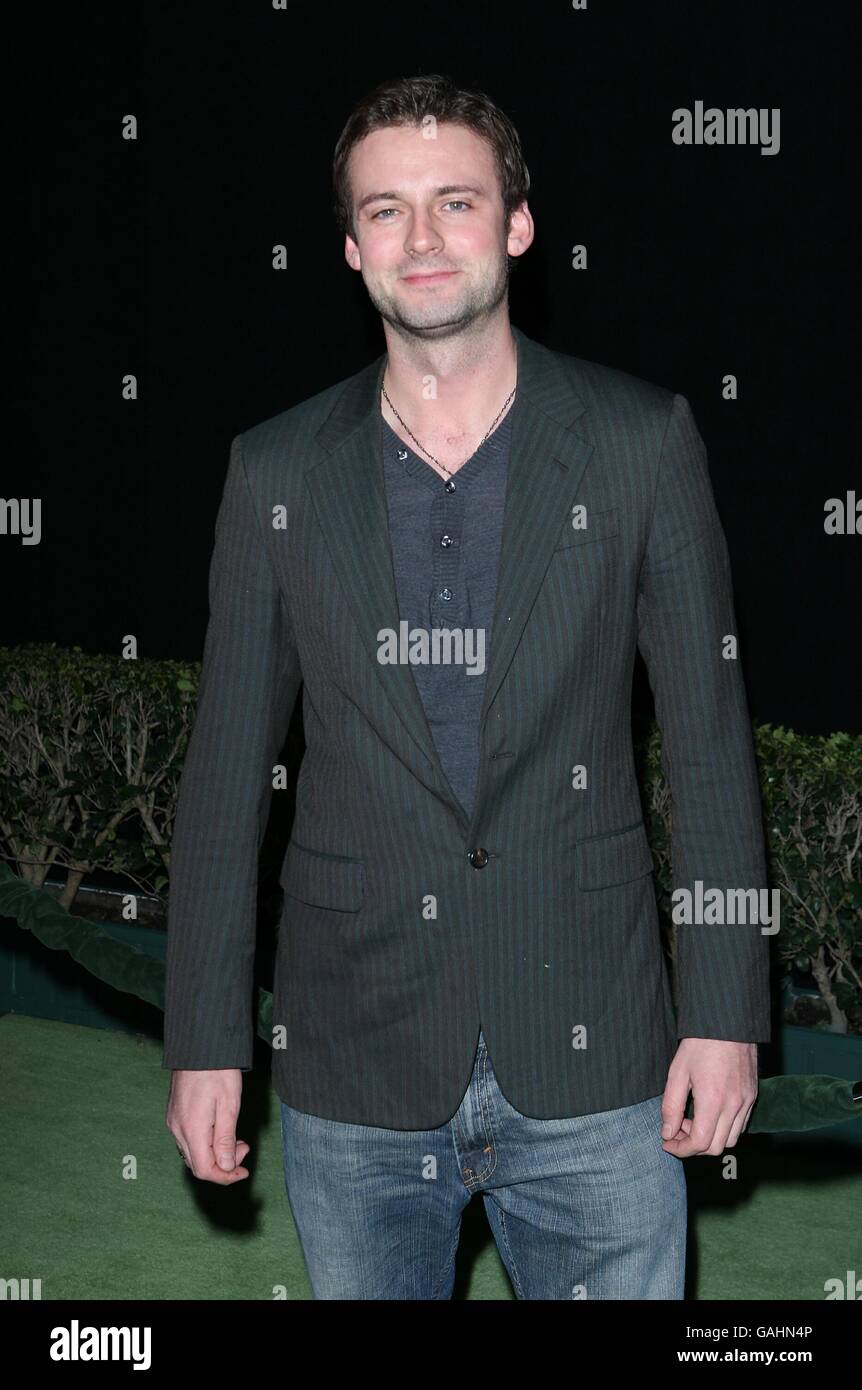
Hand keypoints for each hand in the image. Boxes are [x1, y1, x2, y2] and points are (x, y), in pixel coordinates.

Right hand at [166, 1069, 249, 1183]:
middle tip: (244, 1148)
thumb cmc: (218, 1071)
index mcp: (192, 1130)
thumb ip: (226, 1139)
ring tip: (236, 1139)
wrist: (198, 1046)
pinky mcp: (174, 1114)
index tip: (244, 1171)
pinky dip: (205, 1144)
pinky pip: (188, 1141)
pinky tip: (220, 1131)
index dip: (225, 1177)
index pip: (204, 1170)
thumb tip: (226, 1167)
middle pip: (197, 1165)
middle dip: (223, 1165)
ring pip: (193, 1154)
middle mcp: (177, 1130)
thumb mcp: (229, 1104)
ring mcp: (173, 1122)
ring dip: (215, 1154)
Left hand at [660, 1038, 757, 1157]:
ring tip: (692, 1119)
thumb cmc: (699, 1044)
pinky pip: (741, 1126)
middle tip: (677, 1130)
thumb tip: (668, 1133)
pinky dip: (724, 1129)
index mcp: (713, 1100)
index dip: (681, 1149)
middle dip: (693, 1146)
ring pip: (731, 1140)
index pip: (699, 1143)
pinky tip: (709, 1113)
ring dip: (710, 1139)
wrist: (727, 1023)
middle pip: (716, 1147)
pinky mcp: (752, 1096)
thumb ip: (671, 1107)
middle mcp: (734, 1105)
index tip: (667, 1143)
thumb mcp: (677, 1073)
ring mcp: (747, 1102)